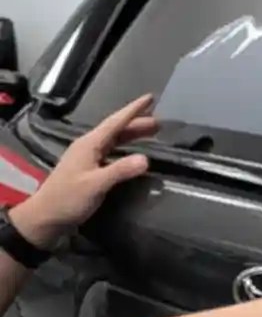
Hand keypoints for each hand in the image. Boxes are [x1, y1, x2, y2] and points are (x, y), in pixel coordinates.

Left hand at [10, 94, 157, 249]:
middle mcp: (89, 147)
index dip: (133, 110)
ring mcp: (88, 158)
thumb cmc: (68, 199)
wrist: (46, 218)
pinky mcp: (89, 170)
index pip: (115, 123)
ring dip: (132, 136)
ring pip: (114, 141)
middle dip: (137, 123)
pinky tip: (134, 154)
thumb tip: (146, 159)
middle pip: (116, 130)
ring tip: (152, 134)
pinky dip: (126, 149)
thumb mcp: (95, 185)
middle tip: (159, 122)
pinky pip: (112, 152)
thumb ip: (120, 170)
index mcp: (89, 145)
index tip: (150, 98)